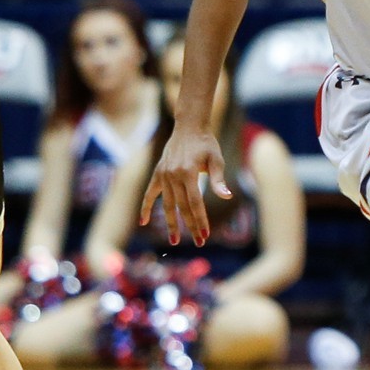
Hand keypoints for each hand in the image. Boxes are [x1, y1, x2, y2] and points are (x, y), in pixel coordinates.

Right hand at [141, 126, 225, 246]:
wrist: (188, 127)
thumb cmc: (206, 143)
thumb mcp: (216, 159)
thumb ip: (218, 180)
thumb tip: (226, 196)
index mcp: (188, 172)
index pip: (194, 203)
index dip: (200, 220)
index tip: (206, 235)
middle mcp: (173, 175)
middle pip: (182, 207)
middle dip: (191, 226)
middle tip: (199, 242)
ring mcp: (163, 175)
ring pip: (167, 204)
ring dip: (171, 223)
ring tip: (175, 240)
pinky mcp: (158, 174)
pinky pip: (150, 194)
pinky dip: (146, 208)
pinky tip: (143, 222)